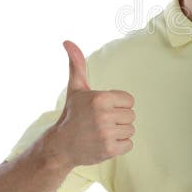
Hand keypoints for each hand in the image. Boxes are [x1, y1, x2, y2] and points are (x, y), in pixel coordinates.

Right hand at [50, 40, 135, 167]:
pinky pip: (129, 144)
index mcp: (100, 98)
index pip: (129, 100)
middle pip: (131, 115)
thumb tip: (67, 41)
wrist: (60, 146)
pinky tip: (104, 142)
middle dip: (119, 119)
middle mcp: (103, 115)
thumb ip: (77, 64)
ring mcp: (106, 133)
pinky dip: (120, 145)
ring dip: (119, 132)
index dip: (118, 105)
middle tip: (101, 122)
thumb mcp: (76, 88)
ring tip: (102, 132)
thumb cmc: (72, 114)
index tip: (103, 109)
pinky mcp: (109, 149)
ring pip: (130, 130)